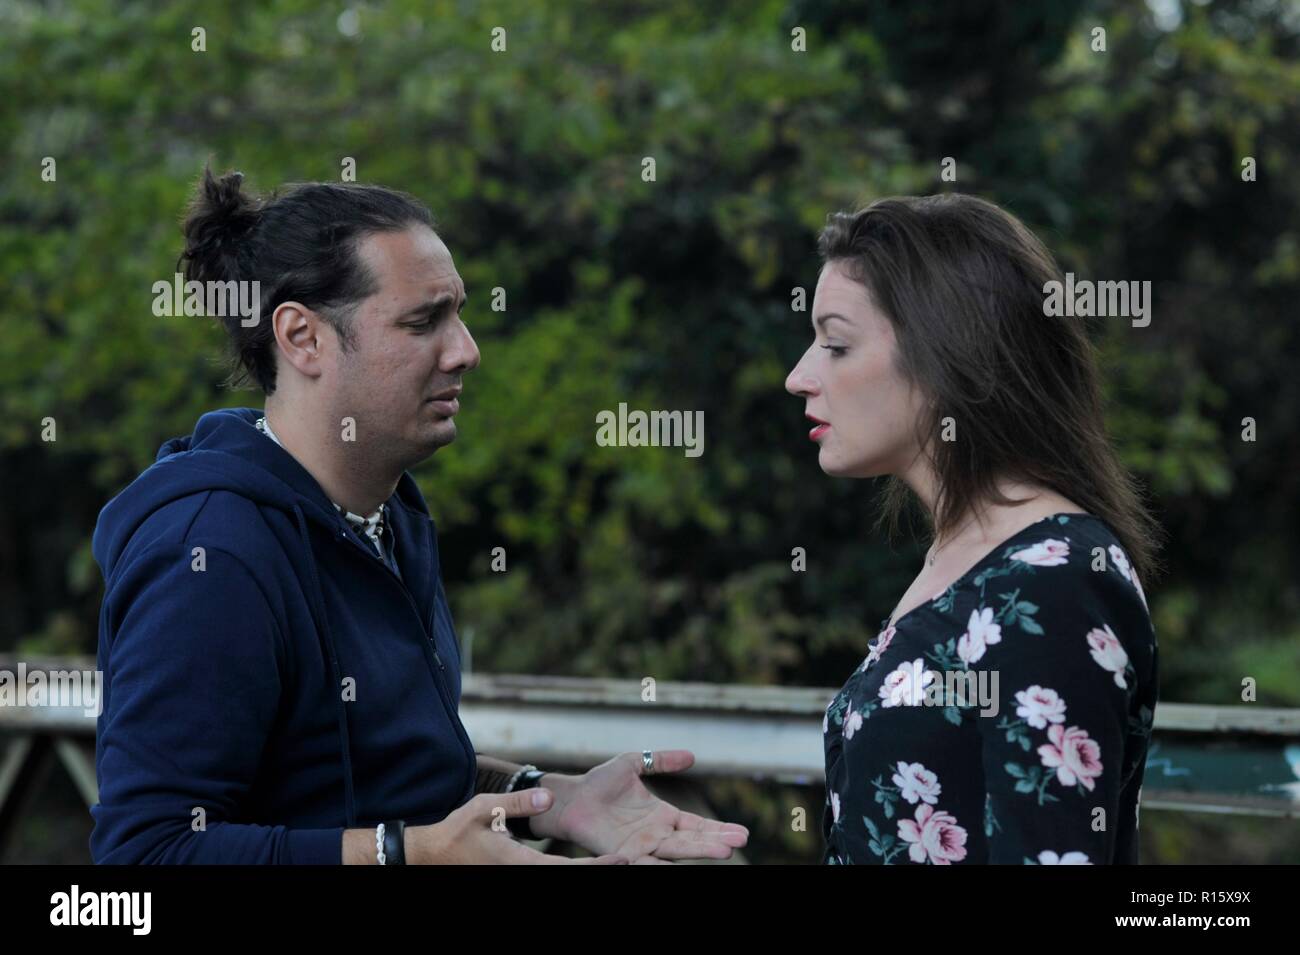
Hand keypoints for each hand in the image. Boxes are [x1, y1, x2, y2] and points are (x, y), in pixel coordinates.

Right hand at [411, 789, 627, 863]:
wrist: (432, 856)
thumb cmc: (457, 832)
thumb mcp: (484, 809)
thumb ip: (518, 803)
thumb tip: (549, 796)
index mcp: (521, 863)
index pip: (568, 869)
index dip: (598, 867)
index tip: (624, 861)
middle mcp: (525, 874)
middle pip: (570, 878)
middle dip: (600, 871)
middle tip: (634, 863)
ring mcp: (521, 876)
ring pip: (560, 878)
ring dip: (587, 871)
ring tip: (619, 863)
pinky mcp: (518, 874)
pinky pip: (549, 875)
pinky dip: (570, 871)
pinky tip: (588, 866)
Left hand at [530, 750, 748, 862]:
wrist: (571, 797)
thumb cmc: (599, 782)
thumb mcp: (634, 764)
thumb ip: (661, 760)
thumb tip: (693, 756)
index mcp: (662, 815)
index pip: (697, 825)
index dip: (718, 829)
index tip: (742, 833)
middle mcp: (657, 834)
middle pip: (693, 839)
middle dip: (717, 841)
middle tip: (740, 843)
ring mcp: (642, 845)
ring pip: (677, 851)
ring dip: (700, 851)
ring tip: (724, 852)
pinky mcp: (625, 853)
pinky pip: (647, 861)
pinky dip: (662, 865)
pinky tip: (679, 865)